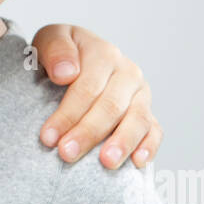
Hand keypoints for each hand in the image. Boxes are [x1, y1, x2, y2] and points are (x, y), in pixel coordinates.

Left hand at [29, 24, 161, 167]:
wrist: (75, 59)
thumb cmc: (59, 55)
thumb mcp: (49, 40)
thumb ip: (55, 50)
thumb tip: (66, 73)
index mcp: (104, 54)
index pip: (87, 87)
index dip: (68, 113)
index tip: (48, 137)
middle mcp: (127, 73)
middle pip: (111, 106)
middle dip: (88, 133)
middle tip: (66, 154)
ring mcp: (141, 95)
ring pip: (137, 119)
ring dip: (122, 142)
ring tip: (106, 163)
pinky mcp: (147, 114)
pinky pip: (155, 131)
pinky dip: (149, 147)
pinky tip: (137, 163)